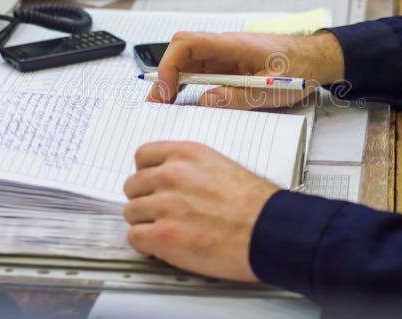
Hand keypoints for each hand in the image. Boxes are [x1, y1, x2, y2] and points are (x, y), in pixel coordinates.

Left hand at [123, 141, 278, 281]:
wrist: (270, 231)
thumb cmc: (257, 205)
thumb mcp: (222, 167)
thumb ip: (191, 170)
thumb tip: (172, 180)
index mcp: (186, 155)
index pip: (143, 156)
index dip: (146, 174)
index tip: (152, 185)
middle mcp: (172, 175)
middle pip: (133, 186)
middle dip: (145, 200)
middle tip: (161, 213)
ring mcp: (165, 204)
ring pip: (131, 213)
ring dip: (146, 224)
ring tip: (167, 231)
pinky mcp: (163, 235)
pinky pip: (135, 238)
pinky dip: (147, 245)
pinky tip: (164, 246)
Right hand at [146, 31, 344, 109]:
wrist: (317, 59)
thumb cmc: (300, 67)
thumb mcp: (271, 90)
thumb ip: (238, 97)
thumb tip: (205, 102)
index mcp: (231, 44)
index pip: (187, 44)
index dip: (170, 65)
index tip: (167, 91)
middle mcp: (223, 46)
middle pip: (180, 52)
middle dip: (164, 77)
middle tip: (157, 105)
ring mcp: (224, 55)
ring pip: (188, 63)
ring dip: (174, 83)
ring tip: (165, 107)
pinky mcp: (228, 65)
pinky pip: (201, 72)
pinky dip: (188, 86)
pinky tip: (184, 102)